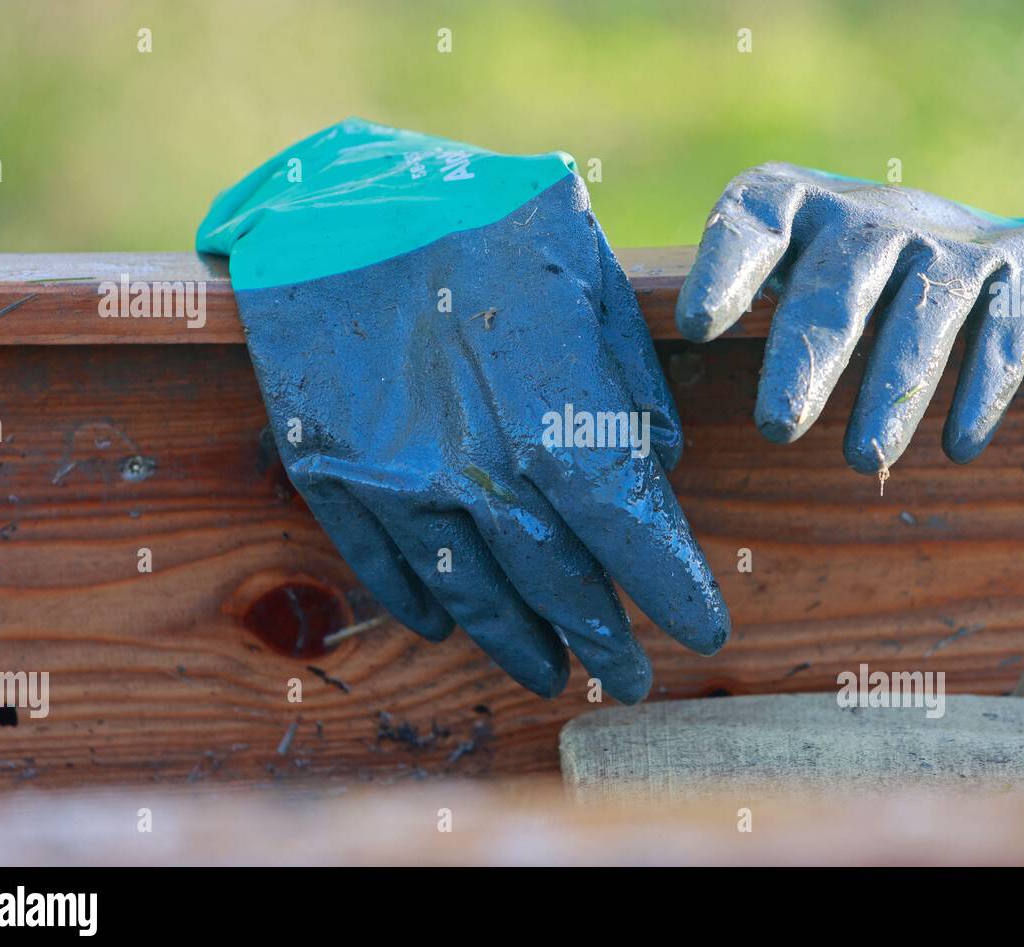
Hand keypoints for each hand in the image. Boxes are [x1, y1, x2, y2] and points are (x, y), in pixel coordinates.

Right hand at [198, 119, 728, 702]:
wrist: (320, 192)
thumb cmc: (474, 213)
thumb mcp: (584, 265)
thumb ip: (629, 375)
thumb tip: (656, 461)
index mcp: (550, 412)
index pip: (629, 530)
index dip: (671, 588)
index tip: (703, 633)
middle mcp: (474, 466)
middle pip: (554, 577)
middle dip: (601, 635)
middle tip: (630, 678)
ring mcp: (393, 477)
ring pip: (469, 588)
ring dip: (516, 639)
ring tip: (550, 673)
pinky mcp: (328, 470)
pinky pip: (380, 559)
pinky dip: (420, 600)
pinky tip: (448, 625)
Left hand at [676, 163, 1023, 473]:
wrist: (971, 232)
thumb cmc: (835, 274)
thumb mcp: (780, 269)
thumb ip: (728, 310)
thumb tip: (641, 411)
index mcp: (794, 205)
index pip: (752, 221)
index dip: (725, 269)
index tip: (699, 327)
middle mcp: (867, 215)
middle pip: (836, 285)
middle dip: (806, 358)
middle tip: (777, 426)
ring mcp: (946, 238)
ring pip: (923, 310)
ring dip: (893, 387)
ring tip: (862, 460)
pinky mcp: (1020, 267)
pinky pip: (1003, 327)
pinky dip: (984, 387)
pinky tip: (957, 447)